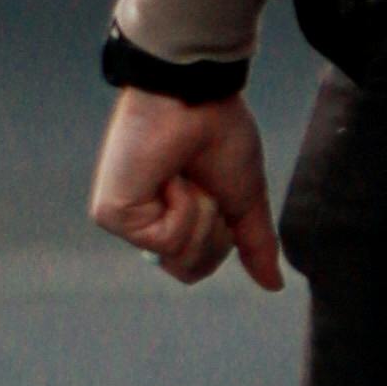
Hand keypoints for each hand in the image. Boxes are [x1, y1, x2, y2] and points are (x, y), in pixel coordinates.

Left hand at [90, 82, 280, 291]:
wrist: (197, 100)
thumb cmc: (218, 136)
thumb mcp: (245, 198)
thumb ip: (255, 243)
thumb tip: (273, 285)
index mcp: (172, 221)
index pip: (198, 266)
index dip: (220, 238)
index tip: (216, 193)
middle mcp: (144, 225)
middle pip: (190, 270)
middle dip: (213, 230)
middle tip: (204, 187)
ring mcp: (127, 222)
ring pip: (179, 256)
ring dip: (199, 212)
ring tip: (184, 175)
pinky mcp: (113, 215)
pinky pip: (165, 239)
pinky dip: (182, 206)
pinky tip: (169, 176)